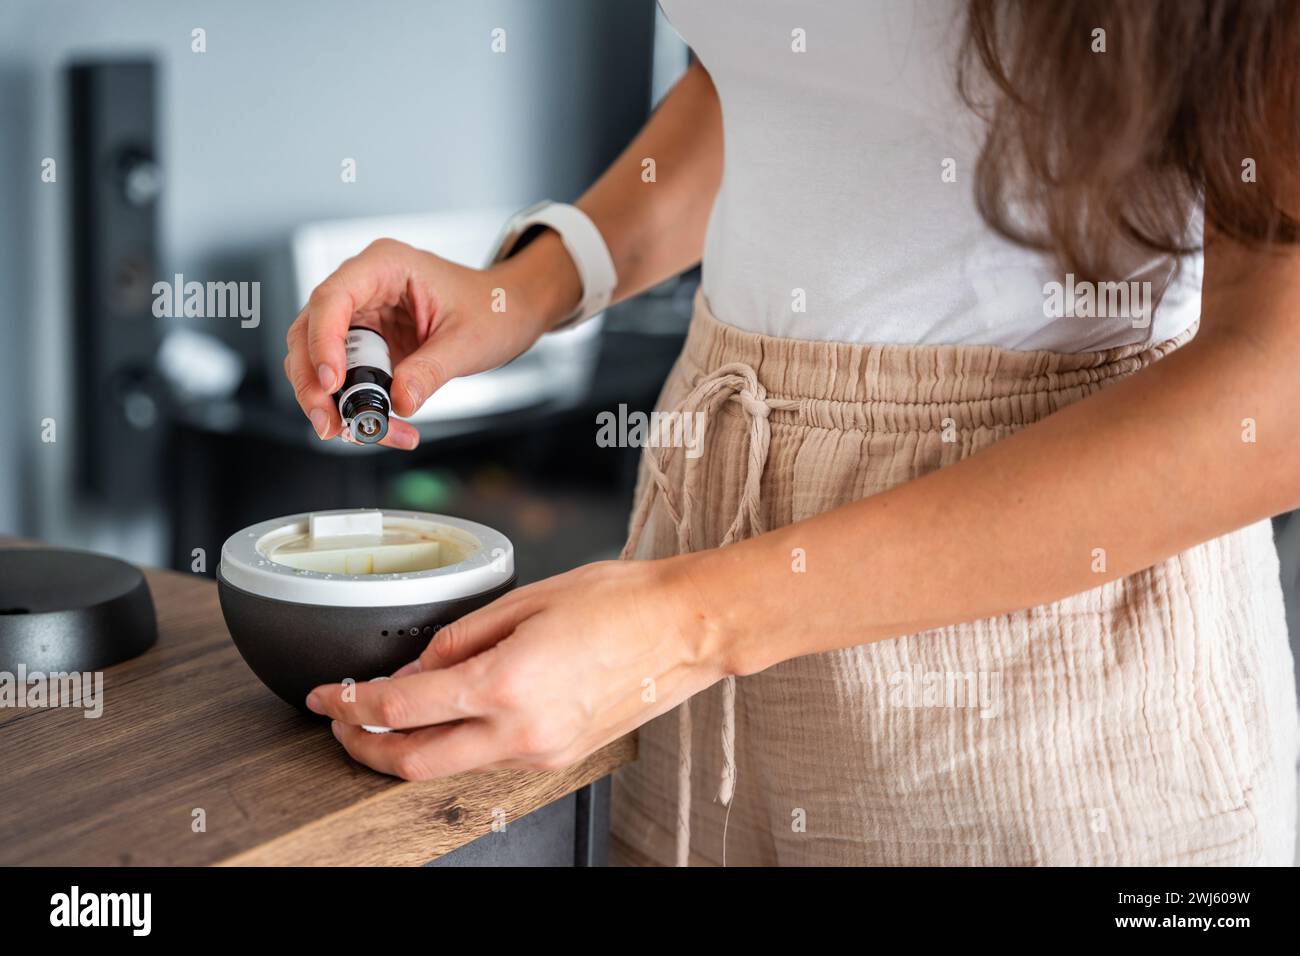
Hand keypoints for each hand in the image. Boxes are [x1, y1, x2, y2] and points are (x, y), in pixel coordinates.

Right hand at [284, 234, 579, 448]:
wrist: (508, 312)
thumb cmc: (492, 309)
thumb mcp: (467, 341)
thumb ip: (430, 370)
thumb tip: (399, 402)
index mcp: (384, 266)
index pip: (333, 298)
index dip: (323, 341)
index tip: (332, 382)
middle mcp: (363, 288)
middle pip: (309, 332)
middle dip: (314, 383)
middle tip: (330, 423)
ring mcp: (361, 317)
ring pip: (317, 360)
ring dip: (329, 402)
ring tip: (359, 433)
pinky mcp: (366, 346)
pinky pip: (345, 379)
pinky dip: (355, 407)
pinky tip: (384, 429)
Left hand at [304, 557, 729, 778]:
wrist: (685, 628)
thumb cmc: (620, 602)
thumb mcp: (527, 599)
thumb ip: (461, 637)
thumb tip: (419, 667)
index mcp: (505, 683)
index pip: (401, 709)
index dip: (350, 704)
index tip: (329, 696)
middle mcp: (521, 731)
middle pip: (414, 763)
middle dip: (365, 747)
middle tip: (343, 721)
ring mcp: (542, 752)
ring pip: (453, 766)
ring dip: (411, 748)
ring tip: (393, 714)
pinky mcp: (560, 757)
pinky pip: (493, 758)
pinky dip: (460, 741)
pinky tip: (455, 713)